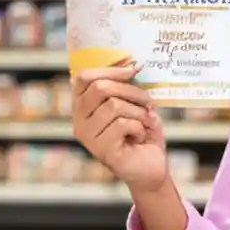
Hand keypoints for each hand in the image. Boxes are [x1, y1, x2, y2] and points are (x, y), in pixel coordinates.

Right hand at [71, 61, 169, 192]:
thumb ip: (128, 85)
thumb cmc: (142, 134)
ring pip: (114, 106)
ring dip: (139, 111)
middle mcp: (79, 121)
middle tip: (148, 101)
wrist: (151, 168)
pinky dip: (139, 127)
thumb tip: (132, 62)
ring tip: (146, 121)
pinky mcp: (101, 150)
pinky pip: (122, 124)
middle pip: (100, 88)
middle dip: (131, 90)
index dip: (110, 68)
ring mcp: (88, 137)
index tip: (134, 66)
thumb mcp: (135, 104)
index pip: (84, 77)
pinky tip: (140, 137)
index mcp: (83, 106)